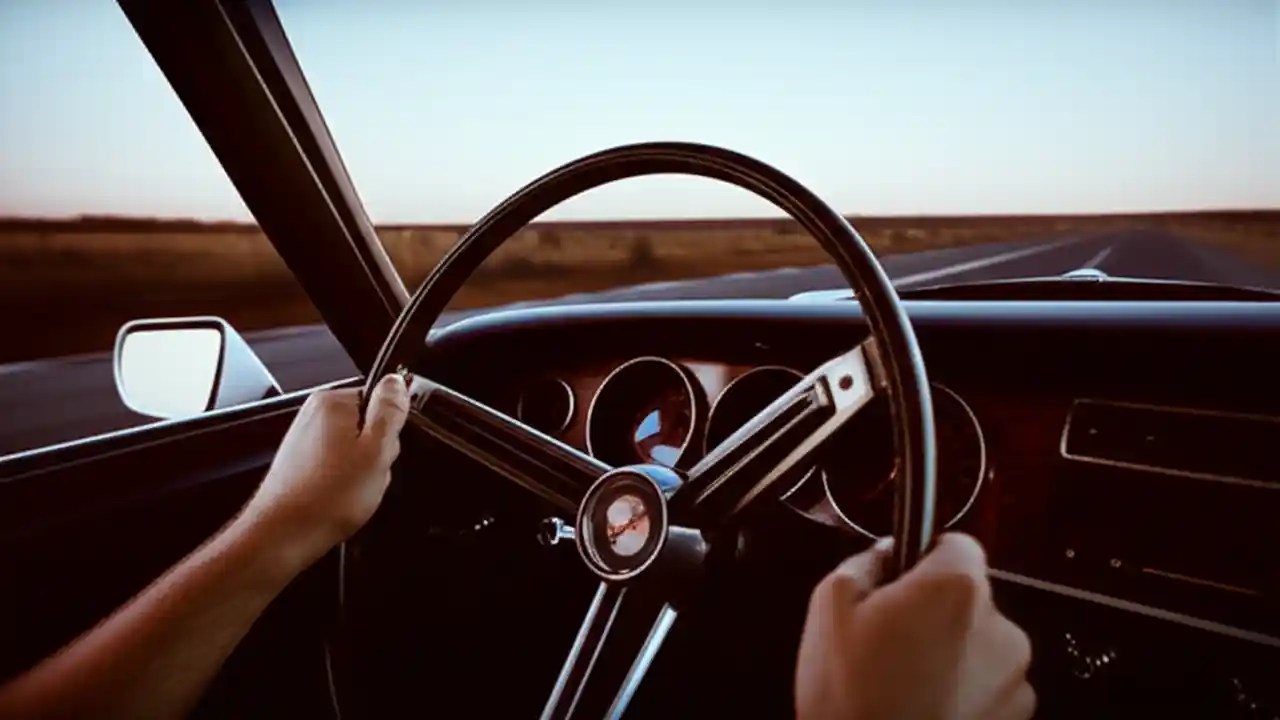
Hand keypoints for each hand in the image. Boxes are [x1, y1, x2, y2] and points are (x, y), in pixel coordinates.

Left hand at [241, 375, 410, 566]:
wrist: (284, 534)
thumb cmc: (327, 497)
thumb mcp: (377, 450)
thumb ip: (390, 410)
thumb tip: (397, 381)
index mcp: (333, 403)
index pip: (381, 402)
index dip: (390, 431)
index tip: (383, 453)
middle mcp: (315, 415)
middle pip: (369, 425)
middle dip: (376, 453)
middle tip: (368, 475)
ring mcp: (306, 439)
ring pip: (356, 450)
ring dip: (362, 471)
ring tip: (352, 491)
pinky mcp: (302, 462)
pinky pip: (338, 467)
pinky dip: (344, 482)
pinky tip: (339, 498)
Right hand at [795, 533, 1033, 719]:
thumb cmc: (847, 689)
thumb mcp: (829, 607)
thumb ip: (865, 563)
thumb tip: (889, 553)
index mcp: (956, 587)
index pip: (957, 543)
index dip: (925, 558)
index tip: (898, 584)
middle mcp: (1001, 626)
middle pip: (970, 597)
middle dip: (937, 610)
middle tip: (891, 641)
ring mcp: (1016, 677)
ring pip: (981, 643)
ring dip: (955, 652)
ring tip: (908, 683)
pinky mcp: (1017, 717)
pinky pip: (991, 685)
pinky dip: (966, 690)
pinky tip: (928, 708)